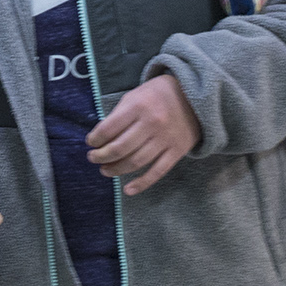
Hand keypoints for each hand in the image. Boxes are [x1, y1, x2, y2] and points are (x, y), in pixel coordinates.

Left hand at [87, 74, 201, 196]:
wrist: (194, 96)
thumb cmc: (157, 95)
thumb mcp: (135, 95)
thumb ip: (119, 114)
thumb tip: (101, 137)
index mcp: (138, 106)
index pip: (109, 128)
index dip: (95, 139)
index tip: (90, 143)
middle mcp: (152, 123)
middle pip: (120, 148)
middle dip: (102, 156)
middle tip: (93, 158)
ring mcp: (165, 139)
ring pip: (136, 162)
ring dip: (116, 170)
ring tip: (105, 170)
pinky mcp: (177, 151)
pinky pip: (157, 172)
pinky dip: (141, 184)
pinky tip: (128, 189)